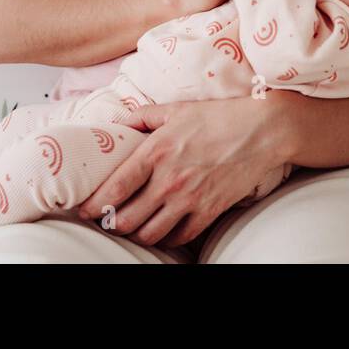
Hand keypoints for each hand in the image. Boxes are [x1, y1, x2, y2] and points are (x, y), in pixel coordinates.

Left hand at [74, 94, 295, 247]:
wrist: (263, 130)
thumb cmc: (219, 116)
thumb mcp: (177, 108)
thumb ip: (144, 116)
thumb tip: (120, 121)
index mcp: (156, 151)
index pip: (115, 187)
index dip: (94, 204)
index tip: (86, 210)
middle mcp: (169, 179)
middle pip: (127, 218)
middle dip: (111, 223)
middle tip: (107, 221)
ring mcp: (190, 198)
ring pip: (150, 233)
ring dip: (136, 234)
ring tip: (132, 228)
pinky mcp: (209, 210)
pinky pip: (180, 237)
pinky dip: (166, 239)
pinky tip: (162, 231)